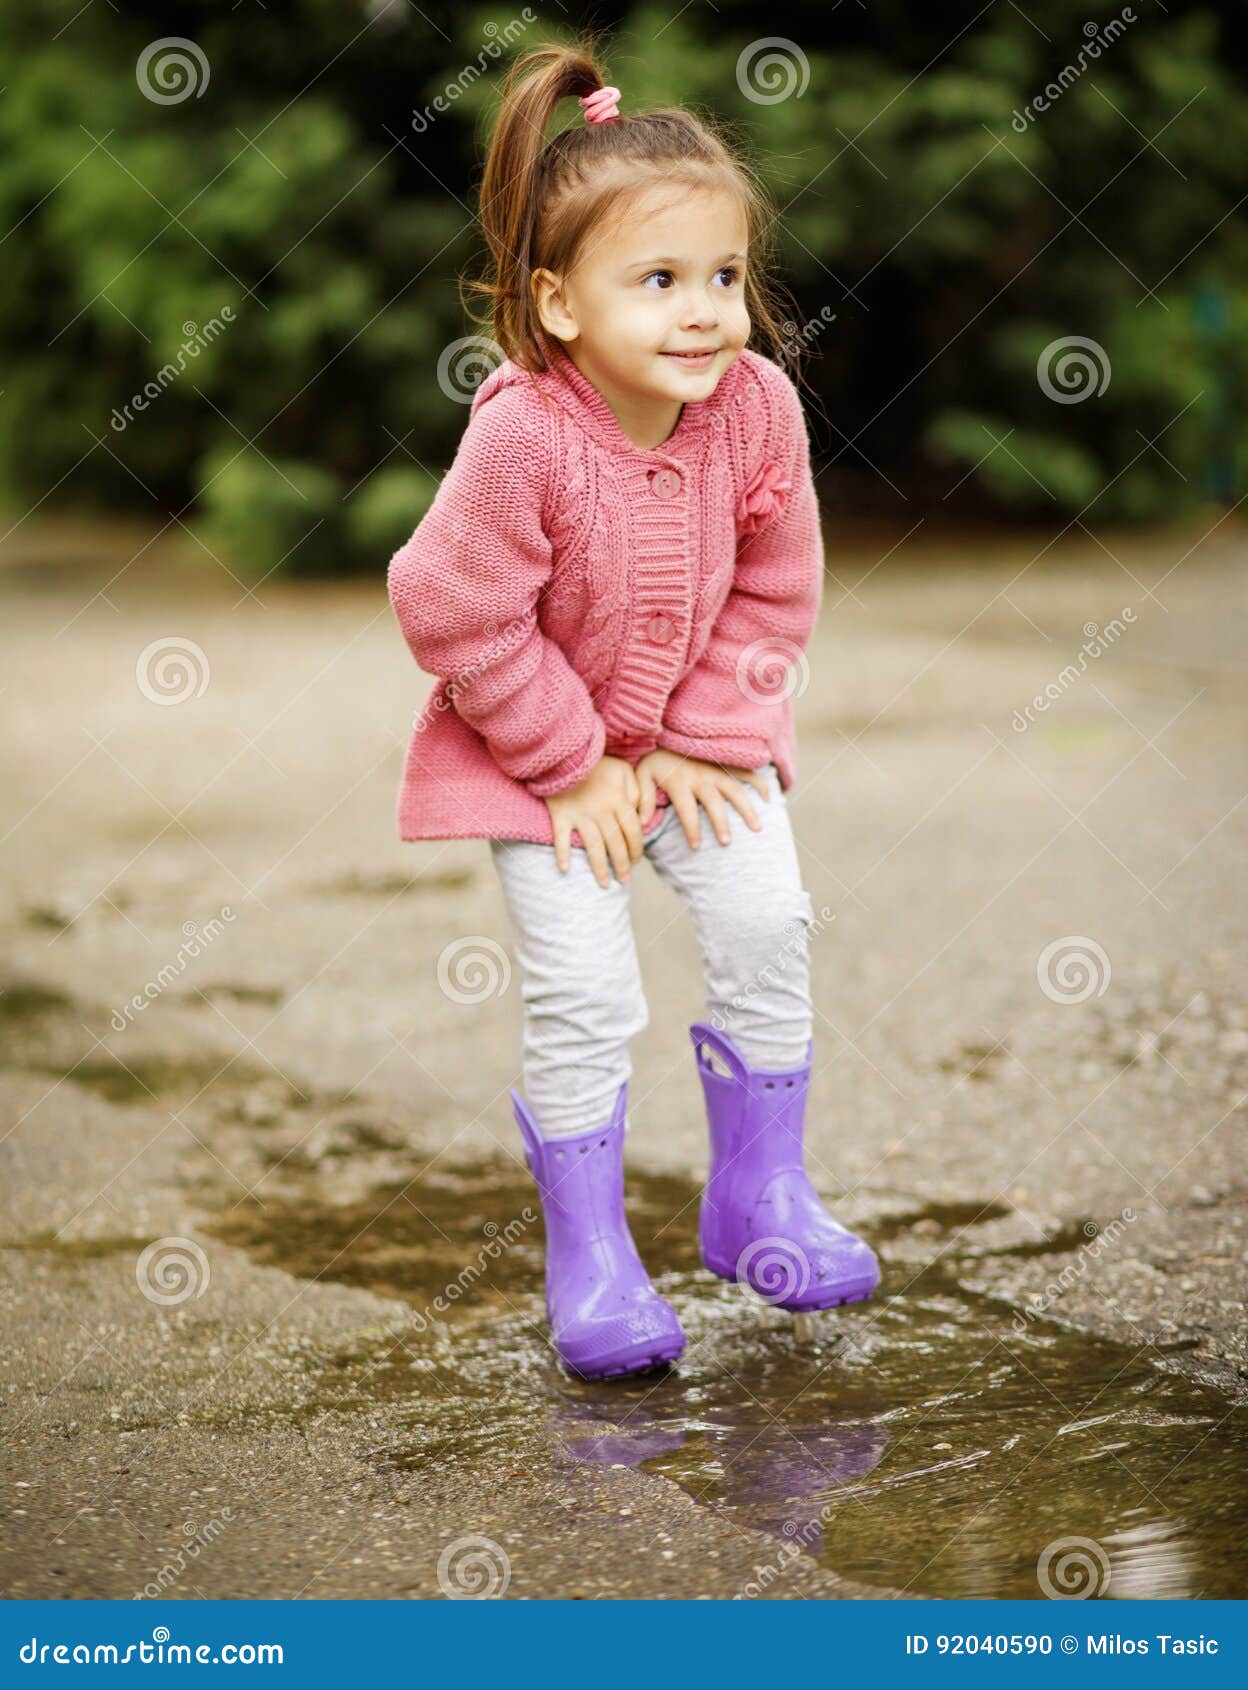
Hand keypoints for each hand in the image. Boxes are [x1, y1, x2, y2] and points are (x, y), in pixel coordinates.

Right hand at [543, 754, 644, 887]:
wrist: (565, 752)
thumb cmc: (598, 762)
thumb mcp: (624, 770)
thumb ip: (636, 792)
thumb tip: (640, 817)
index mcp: (619, 802)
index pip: (633, 832)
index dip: (637, 848)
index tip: (637, 861)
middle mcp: (601, 813)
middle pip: (616, 845)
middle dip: (622, 865)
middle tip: (625, 881)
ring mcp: (580, 816)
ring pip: (593, 848)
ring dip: (600, 868)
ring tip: (605, 884)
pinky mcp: (560, 816)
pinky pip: (561, 839)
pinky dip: (562, 855)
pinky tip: (565, 870)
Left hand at [635, 749, 770, 849]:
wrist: (670, 732)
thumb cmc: (656, 760)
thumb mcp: (642, 776)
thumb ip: (644, 799)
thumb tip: (642, 823)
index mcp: (679, 782)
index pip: (686, 811)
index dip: (692, 830)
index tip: (696, 847)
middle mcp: (700, 776)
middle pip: (713, 802)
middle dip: (720, 823)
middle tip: (726, 843)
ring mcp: (716, 768)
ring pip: (735, 789)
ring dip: (746, 808)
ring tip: (757, 828)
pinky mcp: (726, 762)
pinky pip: (746, 772)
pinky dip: (759, 783)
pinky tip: (769, 799)